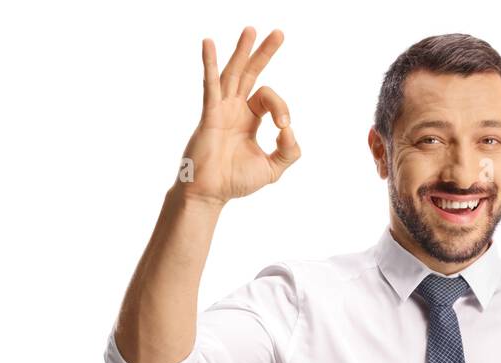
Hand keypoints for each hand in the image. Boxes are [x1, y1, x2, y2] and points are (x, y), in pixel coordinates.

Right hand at [176, 26, 300, 204]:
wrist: (211, 193)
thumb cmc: (235, 181)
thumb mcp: (272, 168)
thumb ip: (289, 151)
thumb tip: (291, 131)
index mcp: (249, 119)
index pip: (270, 101)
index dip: (282, 109)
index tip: (284, 129)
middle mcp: (235, 109)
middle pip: (251, 74)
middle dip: (264, 53)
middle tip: (278, 33)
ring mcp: (221, 110)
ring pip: (233, 74)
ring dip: (242, 51)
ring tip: (251, 30)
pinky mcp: (209, 115)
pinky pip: (210, 85)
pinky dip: (209, 64)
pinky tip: (209, 44)